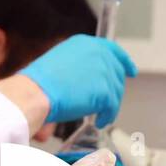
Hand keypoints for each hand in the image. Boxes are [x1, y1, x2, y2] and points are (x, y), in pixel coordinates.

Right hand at [19, 35, 137, 126]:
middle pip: (116, 72)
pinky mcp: (105, 89)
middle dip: (115, 88)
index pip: (111, 50)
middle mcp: (97, 52)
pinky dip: (107, 115)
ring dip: (109, 105)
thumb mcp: (58, 64)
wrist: (35, 92)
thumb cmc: (37, 83)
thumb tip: (85, 85)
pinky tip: (100, 121)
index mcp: (84, 43)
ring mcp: (103, 70)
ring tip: (101, 115)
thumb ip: (77, 69)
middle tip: (110, 102)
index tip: (130, 71)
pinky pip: (112, 106)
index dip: (123, 61)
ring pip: (116, 91)